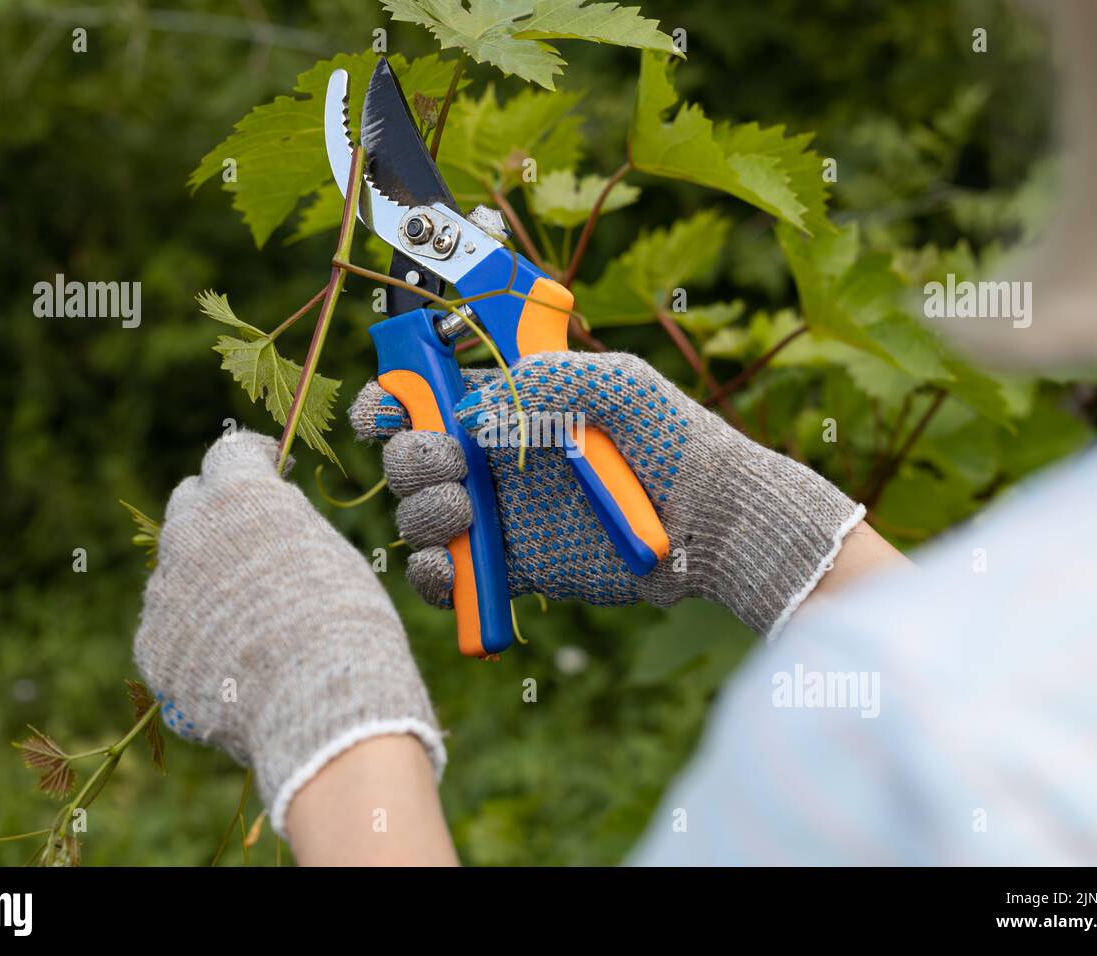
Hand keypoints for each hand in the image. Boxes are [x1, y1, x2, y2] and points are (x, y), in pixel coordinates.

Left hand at [133, 430, 444, 837]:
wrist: (321, 704)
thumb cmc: (348, 623)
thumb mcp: (331, 554)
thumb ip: (288, 530)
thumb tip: (269, 529)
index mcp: (240, 498)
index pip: (229, 452)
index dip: (252, 457)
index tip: (271, 466)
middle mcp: (190, 534)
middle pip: (188, 502)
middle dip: (216, 510)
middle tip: (251, 535)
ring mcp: (164, 592)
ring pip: (177, 570)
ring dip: (205, 578)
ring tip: (252, 618)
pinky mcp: (153, 646)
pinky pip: (170, 628)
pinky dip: (195, 636)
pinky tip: (235, 662)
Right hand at [349, 351, 864, 638]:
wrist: (710, 522)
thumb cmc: (672, 440)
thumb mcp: (618, 384)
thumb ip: (547, 379)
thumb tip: (477, 411)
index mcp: (508, 406)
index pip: (425, 394)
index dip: (391, 398)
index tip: (386, 410)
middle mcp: (493, 459)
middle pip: (409, 457)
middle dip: (411, 459)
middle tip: (451, 463)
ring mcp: (500, 515)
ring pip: (419, 517)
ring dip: (423, 514)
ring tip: (466, 511)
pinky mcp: (513, 568)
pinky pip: (450, 577)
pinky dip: (438, 576)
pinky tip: (456, 566)